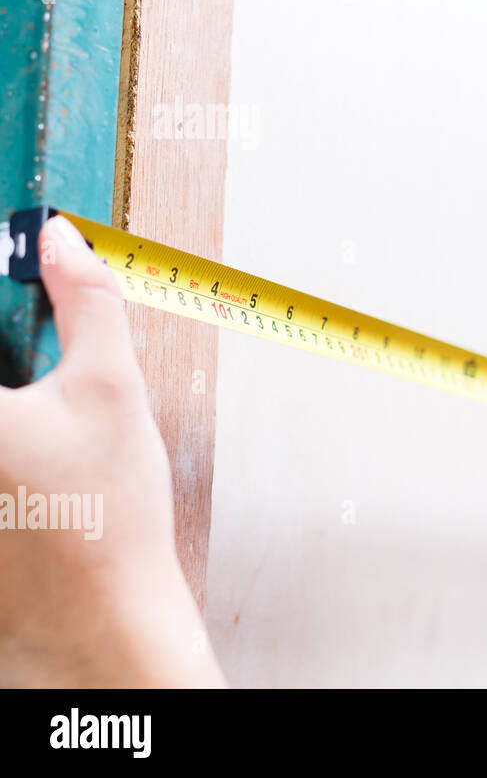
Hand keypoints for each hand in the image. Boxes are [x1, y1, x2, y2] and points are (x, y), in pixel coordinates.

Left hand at [0, 214, 224, 685]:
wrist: (98, 615)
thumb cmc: (104, 512)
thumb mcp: (109, 387)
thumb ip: (86, 300)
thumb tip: (62, 237)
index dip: (4, 288)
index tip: (20, 277)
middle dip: (10, 347)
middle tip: (33, 347)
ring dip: (13, 396)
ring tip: (36, 413)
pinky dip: (8, 441)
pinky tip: (30, 460)